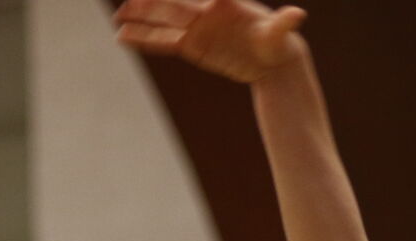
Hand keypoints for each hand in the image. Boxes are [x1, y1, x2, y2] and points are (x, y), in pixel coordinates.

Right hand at [115, 0, 306, 84]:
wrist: (274, 61)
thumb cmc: (278, 42)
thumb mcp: (280, 34)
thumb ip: (283, 23)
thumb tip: (297, 15)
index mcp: (221, 2)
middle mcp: (205, 11)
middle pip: (170, 5)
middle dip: (148, 3)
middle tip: (126, 2)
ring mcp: (197, 29)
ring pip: (163, 24)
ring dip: (141, 21)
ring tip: (118, 19)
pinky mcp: (193, 47)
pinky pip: (165, 43)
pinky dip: (146, 41)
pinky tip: (125, 38)